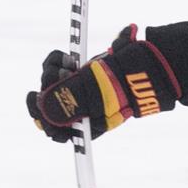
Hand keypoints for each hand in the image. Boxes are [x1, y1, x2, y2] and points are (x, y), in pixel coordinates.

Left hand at [26, 25, 180, 142]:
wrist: (152, 63)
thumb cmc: (131, 81)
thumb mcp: (101, 91)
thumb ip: (71, 101)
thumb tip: (42, 112)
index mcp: (87, 125)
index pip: (55, 129)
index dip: (41, 116)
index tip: (35, 96)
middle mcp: (82, 111)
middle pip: (48, 105)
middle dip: (48, 86)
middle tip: (60, 71)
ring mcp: (82, 91)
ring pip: (51, 85)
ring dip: (52, 70)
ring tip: (66, 62)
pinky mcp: (81, 74)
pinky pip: (58, 70)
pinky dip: (57, 62)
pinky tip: (65, 57)